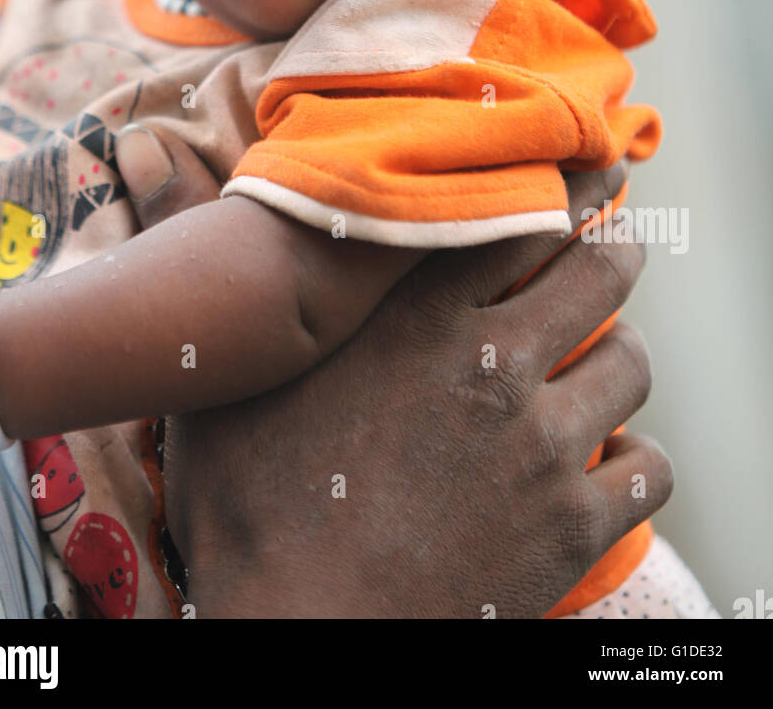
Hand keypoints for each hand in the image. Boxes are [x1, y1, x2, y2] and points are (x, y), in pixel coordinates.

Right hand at [121, 133, 671, 618]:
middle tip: (613, 247)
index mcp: (413, 318)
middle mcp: (492, 367)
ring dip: (621, 354)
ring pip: (630, 364)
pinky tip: (607, 462)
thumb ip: (199, 255)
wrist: (302, 636)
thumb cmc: (248, 507)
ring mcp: (542, 449)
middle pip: (599, 271)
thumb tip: (138, 147)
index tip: (581, 174)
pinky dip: (635, 460)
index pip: (520, 218)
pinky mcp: (572, 529)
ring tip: (605, 356)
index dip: (563, 188)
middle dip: (614, 250)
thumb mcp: (217, 372)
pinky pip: (647, 471)